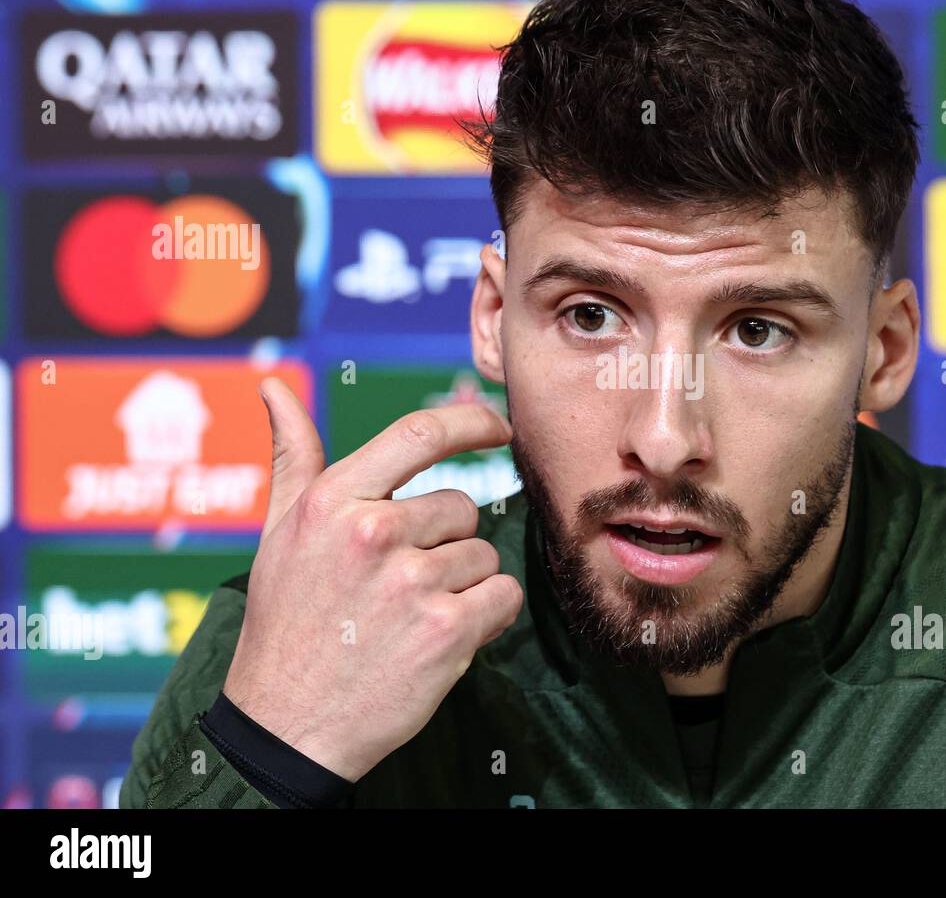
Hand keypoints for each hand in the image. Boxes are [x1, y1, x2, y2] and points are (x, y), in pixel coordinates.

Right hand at [222, 377, 522, 781]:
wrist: (287, 724)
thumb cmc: (286, 621)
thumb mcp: (278, 532)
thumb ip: (292, 457)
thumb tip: (274, 388)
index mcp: (333, 500)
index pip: (420, 433)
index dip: (471, 422)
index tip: (498, 425)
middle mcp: (372, 532)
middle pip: (462, 508)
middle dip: (446, 543)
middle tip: (398, 586)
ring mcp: (411, 583)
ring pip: (483, 556)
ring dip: (462, 586)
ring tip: (408, 618)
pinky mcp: (447, 630)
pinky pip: (503, 597)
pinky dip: (486, 618)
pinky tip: (439, 639)